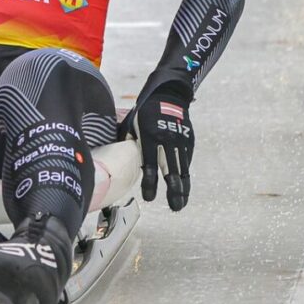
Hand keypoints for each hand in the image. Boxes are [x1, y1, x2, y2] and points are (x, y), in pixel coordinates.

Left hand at [135, 88, 194, 210]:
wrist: (168, 95)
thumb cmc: (144, 113)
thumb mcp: (131, 124)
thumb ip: (127, 142)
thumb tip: (114, 158)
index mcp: (149, 138)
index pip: (149, 165)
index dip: (149, 183)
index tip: (149, 198)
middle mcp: (166, 142)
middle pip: (171, 171)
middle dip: (173, 191)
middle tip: (174, 208)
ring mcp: (180, 142)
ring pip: (182, 170)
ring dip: (182, 189)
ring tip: (180, 204)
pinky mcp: (189, 141)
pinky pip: (186, 162)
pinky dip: (185, 176)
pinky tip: (184, 188)